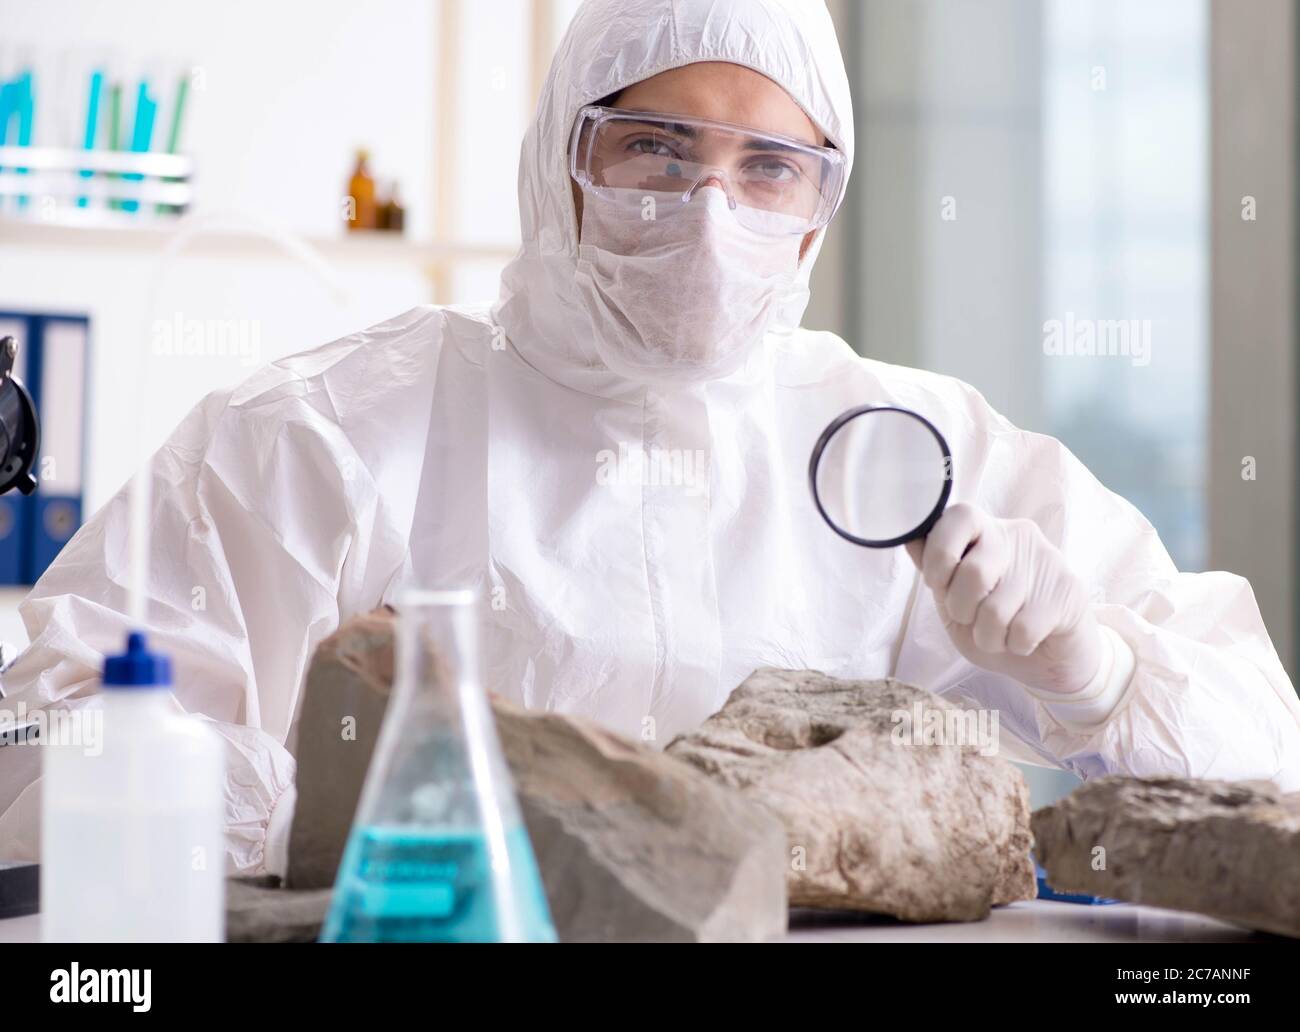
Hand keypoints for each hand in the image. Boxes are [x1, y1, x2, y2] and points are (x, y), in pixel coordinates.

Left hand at [904, 503, 1101, 694]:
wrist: (1048, 656)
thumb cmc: (993, 623)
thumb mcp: (953, 598)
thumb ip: (934, 569)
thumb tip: (908, 535)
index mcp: (986, 530)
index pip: (960, 516)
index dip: (939, 554)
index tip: (938, 583)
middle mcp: (1018, 536)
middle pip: (974, 573)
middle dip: (961, 609)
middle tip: (971, 618)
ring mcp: (1048, 560)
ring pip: (997, 610)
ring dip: (988, 637)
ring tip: (1000, 634)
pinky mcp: (1069, 591)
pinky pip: (1024, 629)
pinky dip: (1015, 646)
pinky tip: (1025, 640)